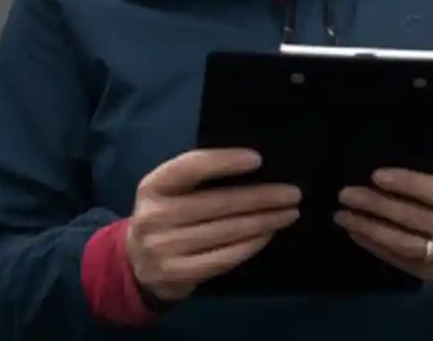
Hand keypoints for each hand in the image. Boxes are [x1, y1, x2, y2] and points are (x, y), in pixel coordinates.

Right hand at [125, 149, 300, 301]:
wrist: (139, 262)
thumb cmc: (169, 213)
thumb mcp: (171, 190)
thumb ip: (200, 177)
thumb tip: (256, 165)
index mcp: (154, 186)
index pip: (190, 168)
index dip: (224, 161)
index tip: (258, 159)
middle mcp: (154, 216)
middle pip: (218, 203)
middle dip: (262, 197)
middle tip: (294, 194)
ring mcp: (164, 248)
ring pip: (226, 231)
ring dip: (264, 221)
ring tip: (289, 213)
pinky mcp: (178, 273)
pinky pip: (224, 257)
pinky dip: (251, 244)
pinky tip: (268, 234)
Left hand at [335, 169, 432, 284]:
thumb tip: (391, 172)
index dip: (407, 184)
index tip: (376, 175)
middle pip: (417, 219)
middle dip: (379, 206)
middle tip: (348, 195)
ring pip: (406, 244)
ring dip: (370, 229)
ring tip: (344, 216)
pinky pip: (401, 261)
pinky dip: (375, 247)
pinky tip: (357, 233)